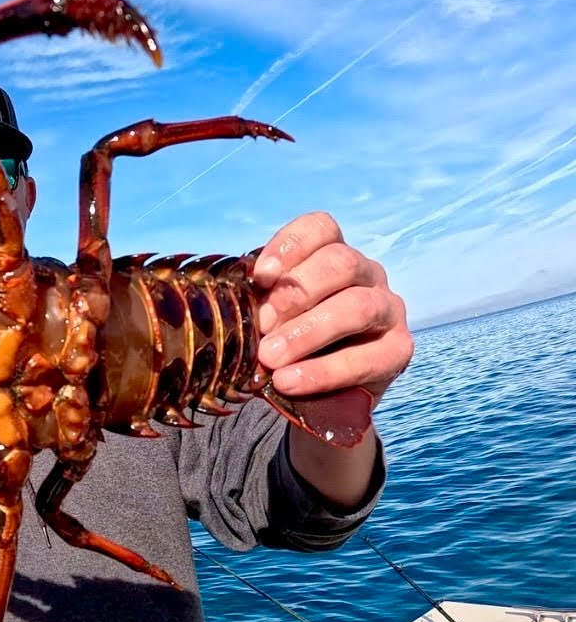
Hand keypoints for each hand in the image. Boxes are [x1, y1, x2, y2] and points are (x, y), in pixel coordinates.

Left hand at [252, 212, 412, 405]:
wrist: (318, 393)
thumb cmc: (285, 340)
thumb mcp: (267, 314)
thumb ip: (255, 300)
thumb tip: (222, 300)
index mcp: (332, 254)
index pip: (320, 228)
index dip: (290, 245)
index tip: (260, 276)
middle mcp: (366, 273)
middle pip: (340, 263)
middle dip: (295, 294)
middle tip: (262, 325)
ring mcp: (388, 308)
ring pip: (357, 306)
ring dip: (308, 332)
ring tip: (270, 358)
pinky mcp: (398, 349)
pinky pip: (368, 358)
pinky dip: (324, 372)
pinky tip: (289, 382)